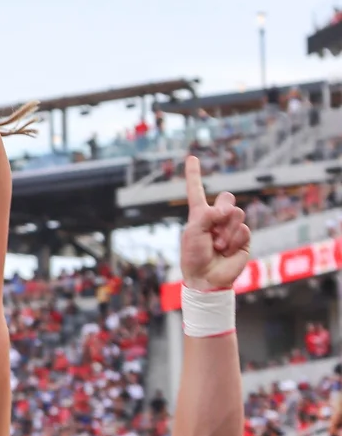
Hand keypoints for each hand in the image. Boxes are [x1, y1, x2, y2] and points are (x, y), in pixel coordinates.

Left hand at [180, 155, 250, 291]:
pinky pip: (243, 230)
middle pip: (227, 197)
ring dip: (226, 231)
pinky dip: (234, 241)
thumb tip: (230, 209)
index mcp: (199, 215)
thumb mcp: (193, 231)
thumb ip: (208, 215)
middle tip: (216, 223)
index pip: (196, 190)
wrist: (206, 278)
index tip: (191, 157)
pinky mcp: (242, 240)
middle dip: (223, 208)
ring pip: (236, 214)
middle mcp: (216, 219)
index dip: (194, 174)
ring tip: (218, 245)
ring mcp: (230, 228)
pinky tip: (227, 251)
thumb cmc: (194, 256)